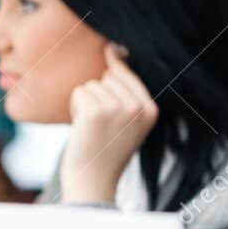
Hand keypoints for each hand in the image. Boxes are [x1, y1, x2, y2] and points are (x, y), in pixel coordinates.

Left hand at [59, 44, 158, 202]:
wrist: (93, 181)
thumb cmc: (105, 149)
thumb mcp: (127, 120)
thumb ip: (125, 89)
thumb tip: (114, 47)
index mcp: (151, 110)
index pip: (127, 74)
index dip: (112, 76)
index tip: (106, 98)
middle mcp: (138, 108)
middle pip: (108, 77)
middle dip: (98, 95)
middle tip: (101, 124)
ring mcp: (118, 110)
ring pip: (92, 84)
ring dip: (85, 102)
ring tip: (92, 127)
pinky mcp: (96, 112)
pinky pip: (80, 92)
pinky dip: (76, 107)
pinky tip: (83, 127)